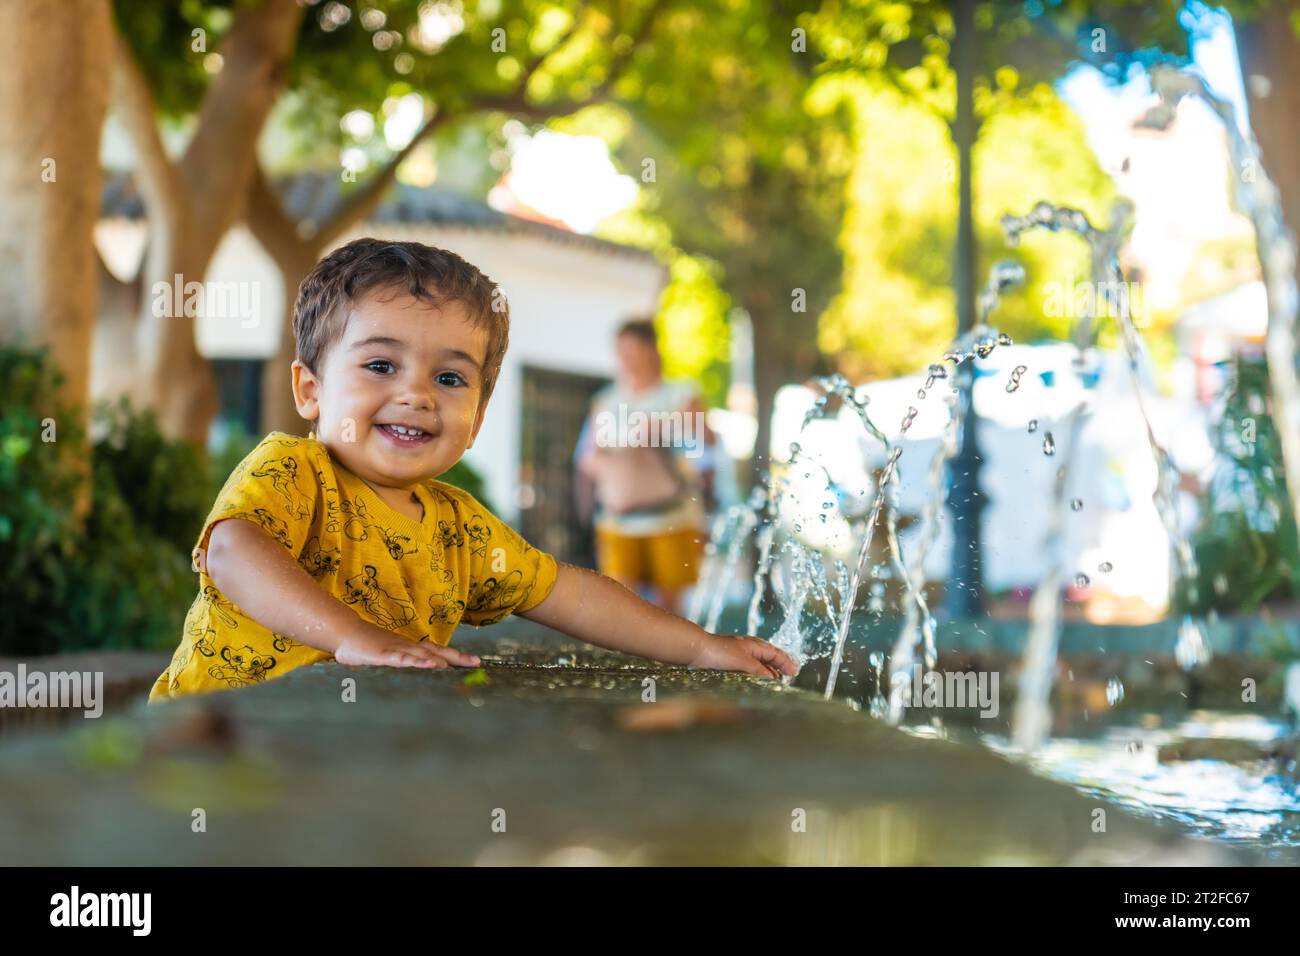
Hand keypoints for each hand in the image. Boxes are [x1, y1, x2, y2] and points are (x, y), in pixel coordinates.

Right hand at [333, 624, 480, 669]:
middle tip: (476, 664)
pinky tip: (428, 666)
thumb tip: (418, 672)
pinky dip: (416, 662)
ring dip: (439, 661)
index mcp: (410, 648)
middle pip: (437, 652)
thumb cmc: (367, 647)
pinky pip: (402, 658)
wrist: (346, 633)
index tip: (476, 662)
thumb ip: (401, 663)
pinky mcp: (384, 655)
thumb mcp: (388, 656)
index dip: (456, 656)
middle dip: (457, 658)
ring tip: (454, 667)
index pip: (438, 651)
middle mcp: (408, 646)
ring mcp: (396, 649)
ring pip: (422, 655)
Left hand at [688, 634, 798, 680]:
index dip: (786, 662)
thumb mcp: (744, 663)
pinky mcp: (729, 664)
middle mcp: (748, 649)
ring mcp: (738, 656)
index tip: (795, 672)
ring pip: (758, 666)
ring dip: (766, 675)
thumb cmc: (719, 653)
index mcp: (754, 645)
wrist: (696, 650)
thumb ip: (760, 671)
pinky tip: (755, 685)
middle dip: (778, 669)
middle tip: (787, 680)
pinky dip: (755, 677)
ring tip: (773, 685)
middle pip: (768, 659)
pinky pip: (748, 671)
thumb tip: (773, 679)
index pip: (775, 653)